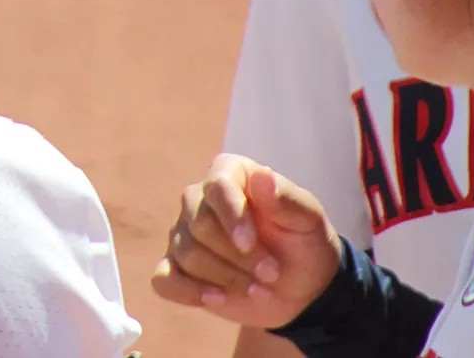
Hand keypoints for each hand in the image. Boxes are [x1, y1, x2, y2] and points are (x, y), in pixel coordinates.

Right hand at [150, 155, 342, 328]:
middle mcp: (200, 200)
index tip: (250, 243)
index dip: (231, 215)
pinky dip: (187, 292)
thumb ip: (287, 200)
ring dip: (227, 278)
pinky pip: (164, 279)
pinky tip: (216, 299)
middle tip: (271, 274)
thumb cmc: (304, 244)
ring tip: (260, 290)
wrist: (302, 288)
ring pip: (188, 254)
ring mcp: (184, 235)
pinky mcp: (178, 269)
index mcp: (230, 175)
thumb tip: (261, 175)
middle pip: (200, 225)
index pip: (217, 186)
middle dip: (238, 256)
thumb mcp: (309, 222)